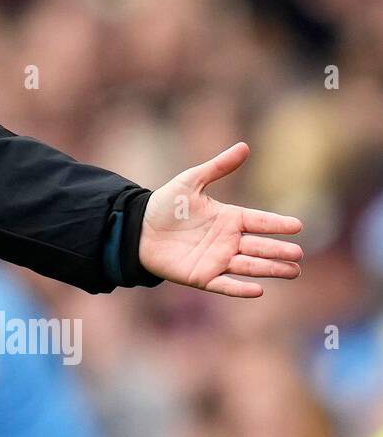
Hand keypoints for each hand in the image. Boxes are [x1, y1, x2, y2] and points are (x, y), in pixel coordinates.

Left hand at [139, 142, 302, 297]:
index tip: (298, 226)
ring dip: (270, 269)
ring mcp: (217, 260)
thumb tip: (244, 146)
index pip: (260, 221)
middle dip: (279, 251)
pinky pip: (225, 285)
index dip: (277, 224)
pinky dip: (240, 289)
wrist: (137, 228)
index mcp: (229, 218)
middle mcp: (228, 241)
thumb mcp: (190, 181)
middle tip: (298, 253)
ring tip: (293, 271)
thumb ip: (218, 167)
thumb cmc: (165, 205)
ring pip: (250, 266)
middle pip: (260, 246)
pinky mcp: (202, 277)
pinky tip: (258, 290)